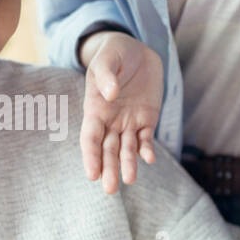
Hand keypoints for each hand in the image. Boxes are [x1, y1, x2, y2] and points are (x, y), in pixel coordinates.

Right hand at [79, 32, 162, 193]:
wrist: (136, 50)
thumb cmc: (114, 53)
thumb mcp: (107, 59)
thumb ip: (106, 76)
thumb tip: (110, 94)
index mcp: (95, 109)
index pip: (90, 137)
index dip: (90, 156)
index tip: (92, 174)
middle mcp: (110, 121)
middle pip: (107, 149)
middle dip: (108, 168)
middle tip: (110, 189)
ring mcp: (129, 122)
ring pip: (127, 149)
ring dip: (128, 165)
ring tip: (129, 180)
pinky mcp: (147, 119)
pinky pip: (146, 138)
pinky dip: (147, 149)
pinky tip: (149, 158)